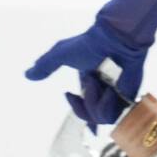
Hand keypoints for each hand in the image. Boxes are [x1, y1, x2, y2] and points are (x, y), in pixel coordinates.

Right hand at [24, 14, 148, 133]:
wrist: (114, 38)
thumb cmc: (90, 44)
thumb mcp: (61, 53)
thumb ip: (45, 65)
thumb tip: (27, 74)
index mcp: (89, 82)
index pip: (83, 108)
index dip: (76, 108)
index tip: (69, 93)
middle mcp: (103, 91)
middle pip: (90, 117)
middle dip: (84, 106)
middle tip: (91, 83)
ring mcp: (117, 95)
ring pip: (100, 118)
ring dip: (95, 102)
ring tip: (101, 83)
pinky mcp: (129, 97)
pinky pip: (115, 115)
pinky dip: (108, 105)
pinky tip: (111, 90)